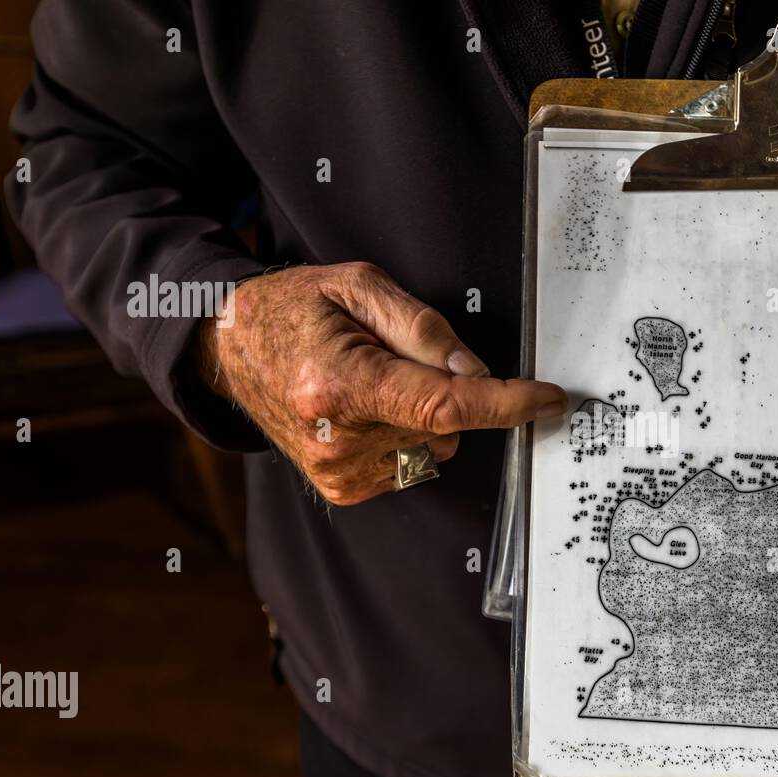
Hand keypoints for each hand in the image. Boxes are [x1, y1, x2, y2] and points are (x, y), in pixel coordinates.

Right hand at [197, 262, 565, 504]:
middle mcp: (338, 440)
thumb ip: (422, 328)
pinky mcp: (342, 489)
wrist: (231, 349)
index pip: (446, 405)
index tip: (547, 399)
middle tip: (392, 357)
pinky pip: (412, 463)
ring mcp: (338, 472)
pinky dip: (403, 435)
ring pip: (434, 446)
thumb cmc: (292, 310)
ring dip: (421, 415)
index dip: (506, 403)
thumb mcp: (358, 286)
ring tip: (370, 381)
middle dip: (442, 390)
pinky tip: (365, 410)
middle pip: (446, 424)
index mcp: (341, 385)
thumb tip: (475, 372)